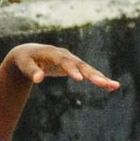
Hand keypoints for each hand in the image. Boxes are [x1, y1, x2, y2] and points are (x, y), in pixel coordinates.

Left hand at [4, 43, 119, 91]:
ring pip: (88, 69)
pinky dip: (99, 79)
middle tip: (103, 83)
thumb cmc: (25, 60)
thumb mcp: (25, 65)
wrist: (28, 53)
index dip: (72, 69)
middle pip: (80, 64)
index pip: (64, 61)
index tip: (80, 79)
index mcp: (52, 53)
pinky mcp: (75, 67)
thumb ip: (32, 72)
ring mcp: (71, 60)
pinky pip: (89, 73)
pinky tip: (112, 87)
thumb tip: (38, 80)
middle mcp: (65, 55)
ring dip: (100, 77)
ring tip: (114, 86)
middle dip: (91, 74)